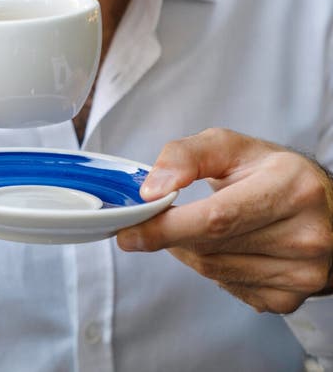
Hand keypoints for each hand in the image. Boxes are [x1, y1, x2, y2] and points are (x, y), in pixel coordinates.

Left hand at [117, 128, 332, 313]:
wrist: (322, 207)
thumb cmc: (270, 171)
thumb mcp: (230, 146)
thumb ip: (185, 156)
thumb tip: (151, 190)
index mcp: (292, 187)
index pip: (218, 217)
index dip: (168, 227)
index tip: (130, 231)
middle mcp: (306, 234)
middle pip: (212, 247)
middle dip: (170, 236)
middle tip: (147, 224)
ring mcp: (303, 272)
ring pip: (215, 271)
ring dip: (189, 250)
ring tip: (193, 226)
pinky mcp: (292, 298)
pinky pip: (229, 287)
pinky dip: (212, 267)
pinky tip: (223, 245)